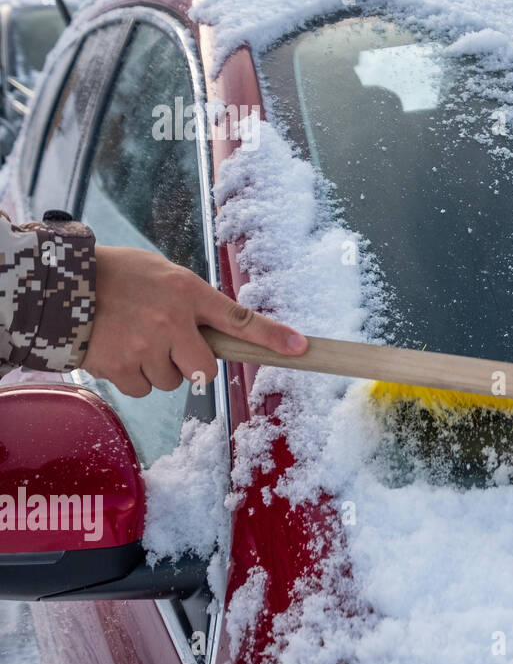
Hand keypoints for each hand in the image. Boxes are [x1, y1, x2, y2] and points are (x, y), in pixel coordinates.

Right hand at [82, 246, 306, 397]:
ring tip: (135, 341)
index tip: (300, 348)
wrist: (60, 285)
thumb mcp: (163, 273)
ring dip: (160, 370)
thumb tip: (214, 327)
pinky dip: (135, 378)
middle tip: (172, 346)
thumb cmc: (116, 274)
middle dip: (194, 365)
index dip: (271, 336)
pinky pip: (144, 389)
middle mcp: (172, 322)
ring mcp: (146, 348)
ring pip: (173, 382)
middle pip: (206, 369)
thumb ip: (191, 300)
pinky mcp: (120, 368)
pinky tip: (119, 352)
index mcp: (187, 292)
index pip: (240, 318)